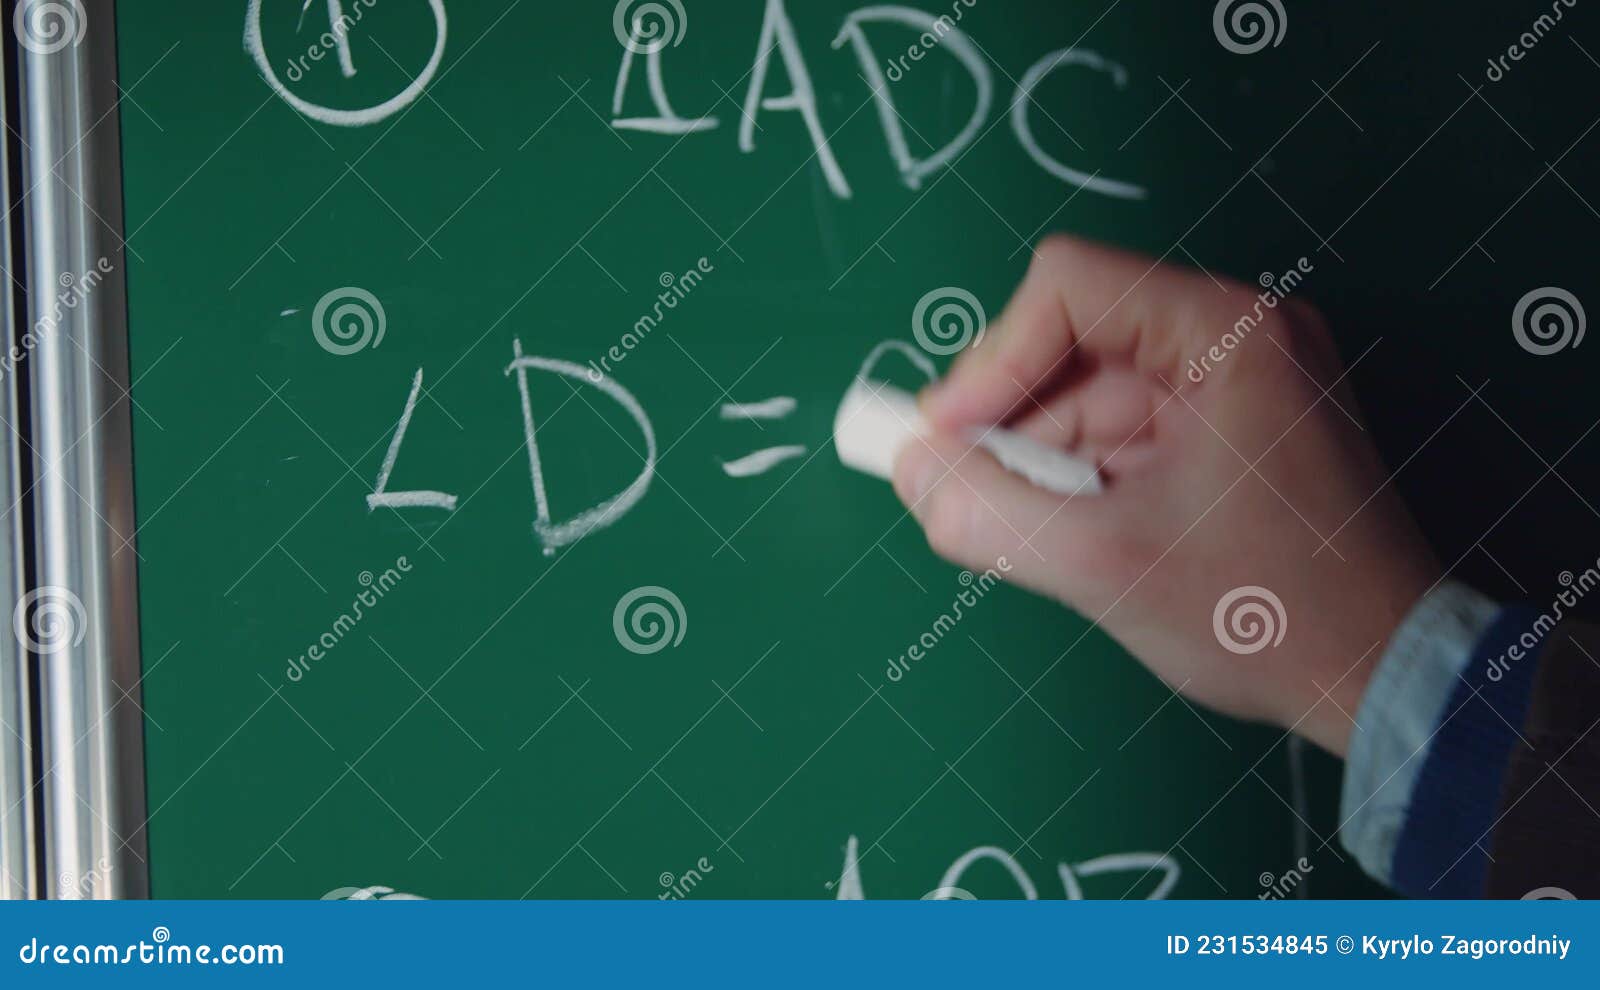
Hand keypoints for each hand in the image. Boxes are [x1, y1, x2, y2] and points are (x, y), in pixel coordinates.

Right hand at [892, 236, 1441, 755]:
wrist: (1383, 680)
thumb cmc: (1267, 615)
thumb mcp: (1104, 564)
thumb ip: (986, 512)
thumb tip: (909, 467)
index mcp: (1228, 333)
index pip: (1069, 287)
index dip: (991, 358)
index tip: (945, 438)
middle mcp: (1237, 334)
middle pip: (1071, 340)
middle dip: (1011, 421)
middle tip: (969, 496)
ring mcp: (1237, 379)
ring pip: (1086, 390)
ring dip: (1043, 458)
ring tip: (1046, 534)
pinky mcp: (1228, 426)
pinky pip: (1120, 428)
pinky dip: (1080, 476)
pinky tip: (1085, 532)